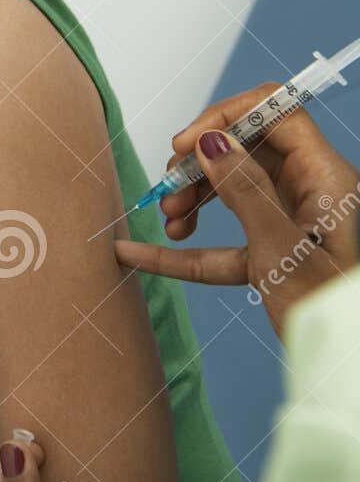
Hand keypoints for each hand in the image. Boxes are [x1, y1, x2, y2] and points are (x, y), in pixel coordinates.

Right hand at [114, 83, 359, 338]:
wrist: (348, 368)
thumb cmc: (331, 313)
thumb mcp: (281, 248)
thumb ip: (244, 190)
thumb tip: (212, 141)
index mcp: (325, 178)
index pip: (274, 113)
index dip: (225, 119)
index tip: (185, 147)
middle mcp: (311, 192)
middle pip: (246, 151)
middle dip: (200, 165)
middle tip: (168, 191)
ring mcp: (293, 223)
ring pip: (232, 191)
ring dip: (191, 201)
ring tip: (167, 222)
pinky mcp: (275, 255)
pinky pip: (223, 241)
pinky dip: (185, 248)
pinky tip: (142, 254)